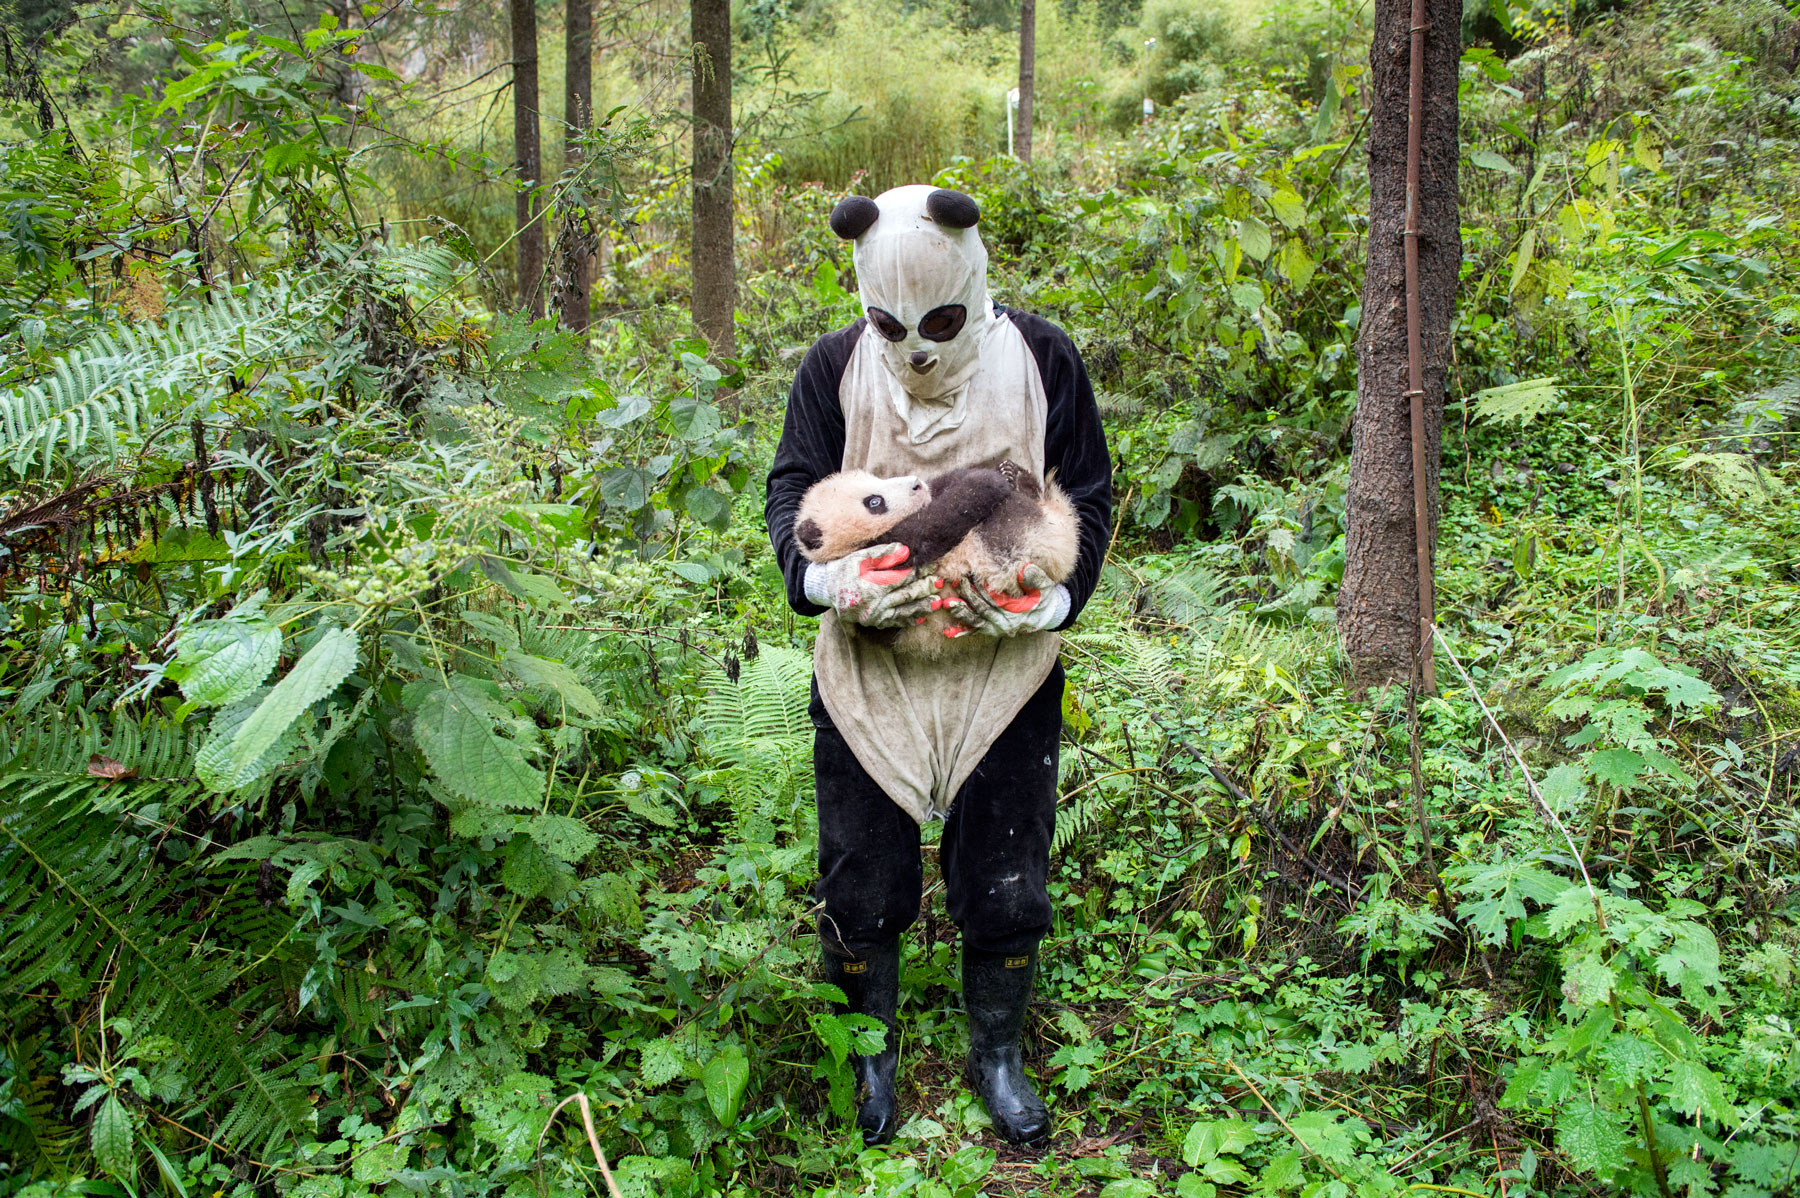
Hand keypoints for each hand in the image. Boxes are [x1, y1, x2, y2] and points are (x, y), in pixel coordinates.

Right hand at [804, 544, 937, 628]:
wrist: (827, 589)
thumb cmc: (845, 569)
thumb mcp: (861, 558)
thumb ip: (883, 554)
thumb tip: (905, 550)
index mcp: (871, 586)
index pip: (902, 577)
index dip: (919, 572)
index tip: (933, 566)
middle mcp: (874, 604)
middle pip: (906, 595)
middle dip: (925, 588)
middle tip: (940, 583)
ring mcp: (875, 616)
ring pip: (904, 611)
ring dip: (922, 606)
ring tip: (936, 602)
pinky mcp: (874, 623)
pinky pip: (895, 622)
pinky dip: (909, 619)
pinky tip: (921, 616)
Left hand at [938, 564, 1070, 638]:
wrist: (1046, 615)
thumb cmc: (1042, 597)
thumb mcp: (1043, 586)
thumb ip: (1035, 577)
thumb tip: (1025, 569)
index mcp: (1015, 611)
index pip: (995, 598)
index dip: (982, 587)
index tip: (972, 575)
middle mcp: (1004, 623)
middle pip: (982, 609)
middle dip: (969, 596)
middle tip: (958, 582)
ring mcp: (997, 628)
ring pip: (976, 621)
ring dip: (962, 613)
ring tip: (949, 604)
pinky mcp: (992, 631)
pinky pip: (976, 632)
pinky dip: (963, 631)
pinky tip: (949, 632)